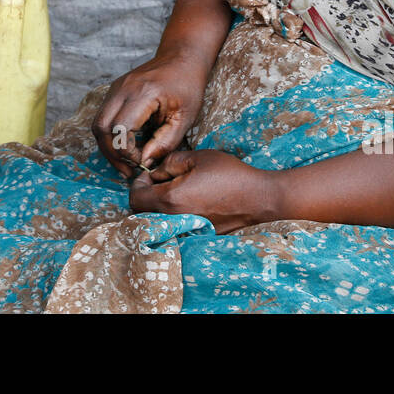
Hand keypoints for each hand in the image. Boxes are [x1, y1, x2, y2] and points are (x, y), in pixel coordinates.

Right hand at [92, 50, 208, 177]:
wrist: (181, 58)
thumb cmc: (187, 86)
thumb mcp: (184, 118)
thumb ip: (165, 143)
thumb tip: (145, 162)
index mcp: (143, 93)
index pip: (120, 129)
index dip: (127, 152)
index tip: (143, 161)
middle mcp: (123, 88)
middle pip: (101, 127)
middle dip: (112, 154)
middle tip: (128, 170)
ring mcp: (115, 87)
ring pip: (98, 123)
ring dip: (108, 146)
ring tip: (126, 162)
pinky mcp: (114, 91)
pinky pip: (104, 116)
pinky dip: (111, 134)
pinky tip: (126, 146)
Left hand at [128, 149, 278, 233]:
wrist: (259, 198)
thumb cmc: (229, 174)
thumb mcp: (198, 157)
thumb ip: (170, 162)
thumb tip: (156, 172)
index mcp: (171, 199)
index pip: (135, 198)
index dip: (137, 183)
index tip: (150, 174)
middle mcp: (175, 219)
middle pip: (143, 213)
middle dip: (145, 196)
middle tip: (160, 181)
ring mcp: (187, 230)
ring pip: (158, 222)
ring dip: (158, 207)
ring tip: (175, 190)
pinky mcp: (198, 236)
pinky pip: (176, 228)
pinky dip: (174, 216)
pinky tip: (189, 202)